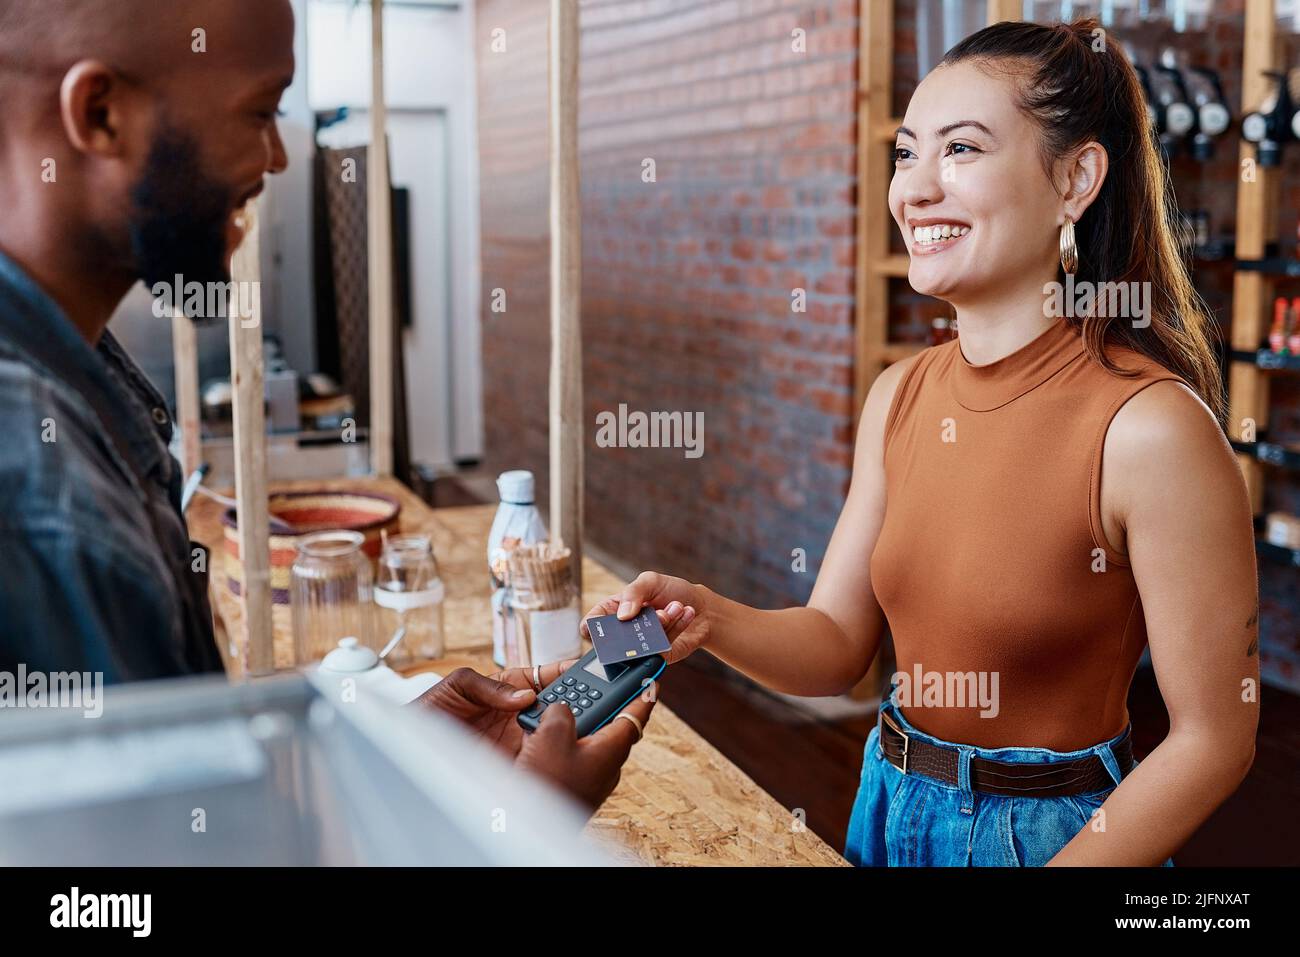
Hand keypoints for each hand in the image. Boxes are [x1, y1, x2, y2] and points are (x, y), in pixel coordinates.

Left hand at [413, 660, 577, 758]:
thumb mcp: (456, 685)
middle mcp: (517, 715)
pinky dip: (550, 757)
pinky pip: (537, 759)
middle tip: (594, 702)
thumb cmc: (428, 712)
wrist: (407, 750)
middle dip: (576, 702)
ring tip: (580, 727)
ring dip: (567, 730)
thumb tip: (525, 696)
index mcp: (508, 690)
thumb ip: (490, 686)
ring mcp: (517, 740)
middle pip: (556, 706)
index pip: (544, 678)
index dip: (565, 673)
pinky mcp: (513, 763)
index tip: (586, 670)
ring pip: (552, 734)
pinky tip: (558, 754)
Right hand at [515, 678, 657, 810]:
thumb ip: (561, 712)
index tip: (653, 682)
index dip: (644, 696)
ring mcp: (592, 777)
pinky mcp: (576, 785)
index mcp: (612, 748)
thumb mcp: (552, 735)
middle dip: (600, 703)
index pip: (636, 716)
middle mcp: (607, 764)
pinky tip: (541, 737)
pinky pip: (574, 755)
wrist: (532, 827)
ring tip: (554, 709)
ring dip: (575, 722)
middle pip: (610, 724)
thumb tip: (559, 711)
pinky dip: (562, 741)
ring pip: (588, 740)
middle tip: (593, 685)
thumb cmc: (548, 786)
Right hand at [580, 571, 709, 664]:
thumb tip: (621, 615)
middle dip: (638, 622)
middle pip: (615, 638)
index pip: (591, 625)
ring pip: (641, 643)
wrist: (702, 608)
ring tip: (676, 606)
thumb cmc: (672, 592)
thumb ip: (633, 592)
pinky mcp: (658, 657)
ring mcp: (640, 647)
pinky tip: (685, 612)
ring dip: (663, 622)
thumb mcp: (650, 581)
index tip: (608, 621)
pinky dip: (675, 627)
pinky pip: (661, 647)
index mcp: (613, 611)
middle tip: (658, 610)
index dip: (592, 627)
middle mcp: (624, 632)